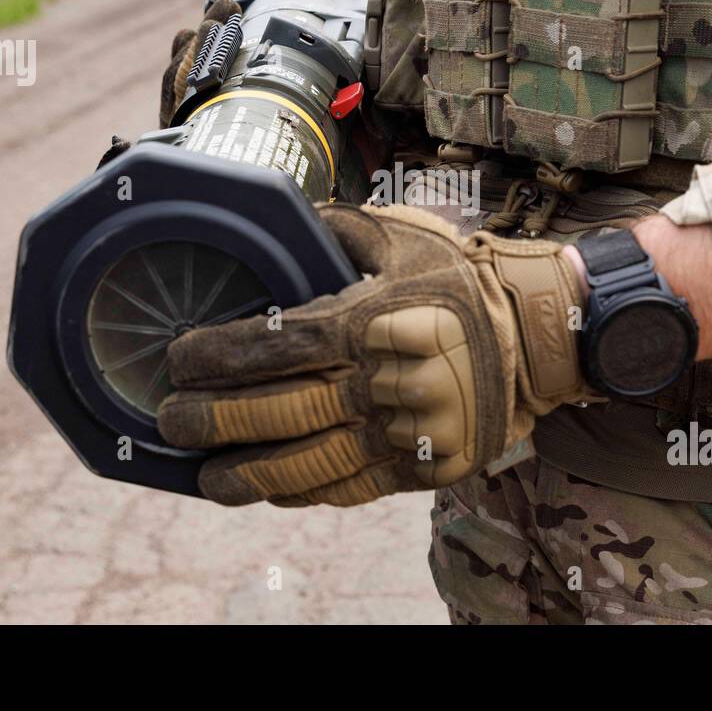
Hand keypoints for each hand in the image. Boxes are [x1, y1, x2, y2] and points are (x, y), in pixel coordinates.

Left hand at [156, 203, 586, 506]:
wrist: (540, 338)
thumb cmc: (467, 279)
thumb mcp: (408, 236)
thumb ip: (342, 229)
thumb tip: (287, 219)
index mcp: (371, 321)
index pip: (280, 343)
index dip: (222, 355)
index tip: (180, 360)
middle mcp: (380, 381)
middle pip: (282, 408)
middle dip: (217, 418)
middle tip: (170, 420)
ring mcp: (400, 430)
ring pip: (310, 462)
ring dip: (249, 472)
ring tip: (206, 477)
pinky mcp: (420, 466)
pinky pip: (350, 488)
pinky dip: (304, 491)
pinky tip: (267, 490)